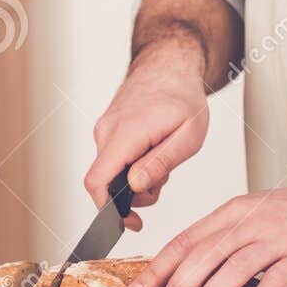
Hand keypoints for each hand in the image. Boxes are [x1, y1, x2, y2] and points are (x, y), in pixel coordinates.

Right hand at [84, 36, 208, 230]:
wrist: (169, 64)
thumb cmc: (183, 97)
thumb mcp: (188, 136)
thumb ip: (161, 163)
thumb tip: (135, 187)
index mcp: (126, 133)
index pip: (97, 181)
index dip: (109, 211)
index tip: (131, 222)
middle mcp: (107, 131)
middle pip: (107, 181)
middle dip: (134, 193)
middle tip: (162, 182)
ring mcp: (104, 129)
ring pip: (112, 171)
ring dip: (136, 178)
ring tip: (162, 160)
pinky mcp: (107, 129)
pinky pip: (114, 158)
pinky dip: (132, 164)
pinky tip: (152, 151)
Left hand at [124, 178, 286, 286]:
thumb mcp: (252, 214)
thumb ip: (222, 237)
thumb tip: (186, 267)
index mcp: (233, 212)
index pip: (186, 239)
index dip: (159, 267)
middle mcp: (250, 222)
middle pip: (204, 253)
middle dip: (176, 285)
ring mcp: (276, 239)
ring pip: (234, 267)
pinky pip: (274, 281)